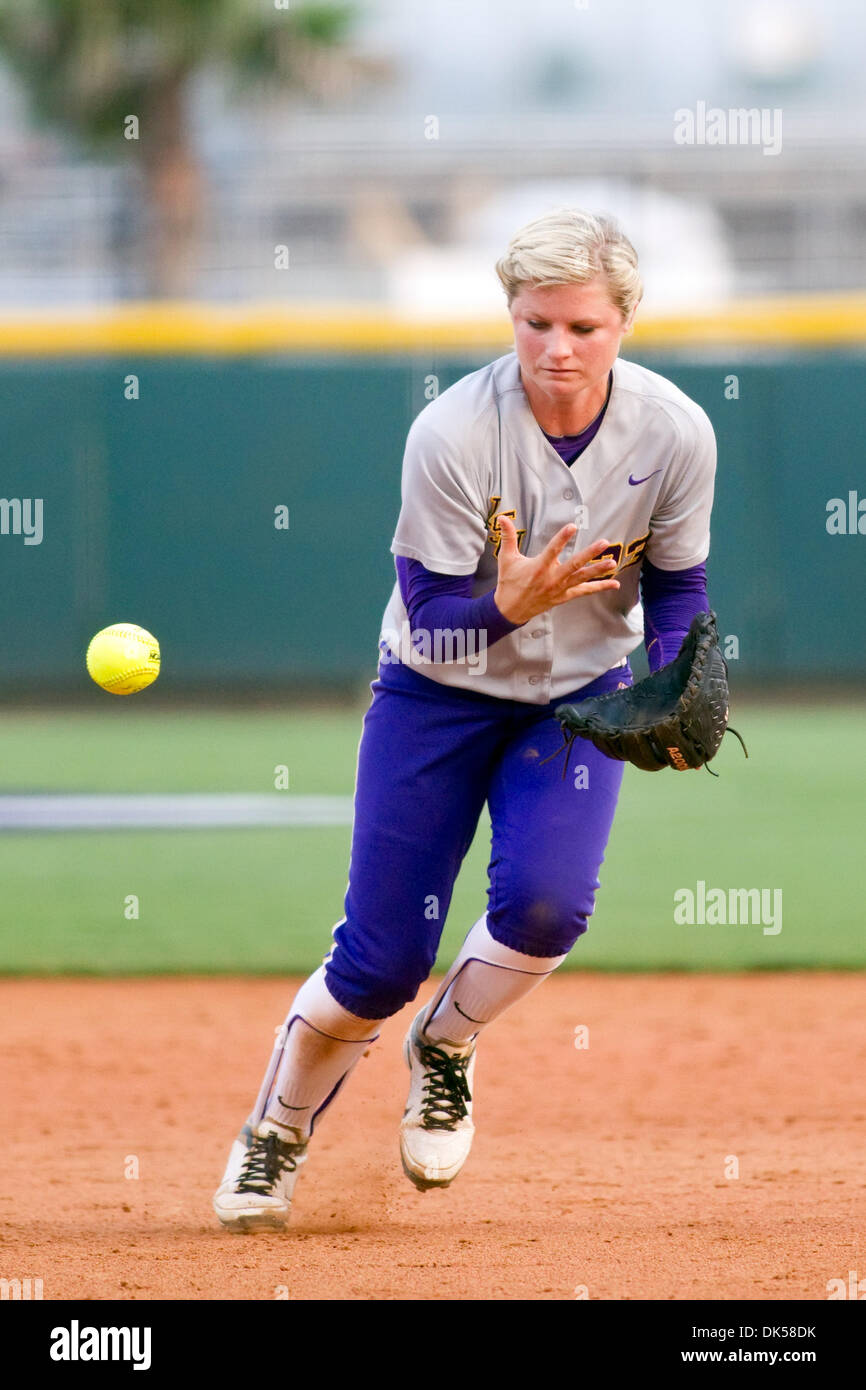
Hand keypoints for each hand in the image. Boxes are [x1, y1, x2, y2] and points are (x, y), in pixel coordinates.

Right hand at [493, 515, 619, 625]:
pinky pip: (584, 591)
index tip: (572, 526)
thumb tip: (502, 517)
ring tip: (613, 562)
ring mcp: (560, 588)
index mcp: (538, 567)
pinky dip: (600, 587)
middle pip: (574, 564)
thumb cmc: (509, 582)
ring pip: (582, 578)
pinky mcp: (564, 596)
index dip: (562, 538)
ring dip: (598, 570)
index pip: (552, 550)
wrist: (510, 610)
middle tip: (604, 543)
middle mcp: (551, 579)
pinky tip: (615, 584)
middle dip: (590, 553)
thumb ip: (507, 536)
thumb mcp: (506, 558)